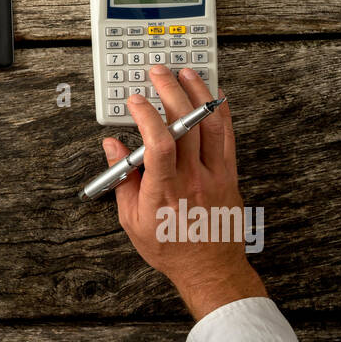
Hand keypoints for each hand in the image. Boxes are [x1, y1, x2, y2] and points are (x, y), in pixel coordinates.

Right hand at [102, 65, 265, 319]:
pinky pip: (227, 136)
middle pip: (185, 124)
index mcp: (163, 190)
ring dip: (197, 93)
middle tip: (158, 72)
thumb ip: (122, 178)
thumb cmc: (170, 247)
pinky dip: (220, 112)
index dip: (146, 115)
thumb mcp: (131, 219)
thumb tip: (111, 146)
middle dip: (170, 91)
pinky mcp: (229, 175)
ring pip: (209, 124)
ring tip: (186, 73)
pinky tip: (213, 95)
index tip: (135, 100)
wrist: (210, 269)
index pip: (158, 143)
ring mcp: (214, 175)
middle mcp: (191, 178)